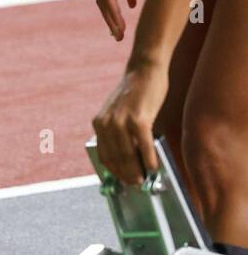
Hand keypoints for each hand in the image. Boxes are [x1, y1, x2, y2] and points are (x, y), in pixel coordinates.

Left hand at [93, 61, 167, 185]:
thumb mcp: (118, 113)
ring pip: (128, 154)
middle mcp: (106, 123)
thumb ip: (117, 132)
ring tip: (144, 178)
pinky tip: (154, 166)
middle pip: (116, 157)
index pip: (104, 154)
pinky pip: (143, 145)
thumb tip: (127, 157)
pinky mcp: (138, 119)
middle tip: (136, 183)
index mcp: (99, 123)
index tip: (123, 179)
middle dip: (126, 174)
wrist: (144, 71)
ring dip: (136, 170)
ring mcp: (121, 121)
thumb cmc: (135, 94)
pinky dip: (149, 158)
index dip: (114, 170)